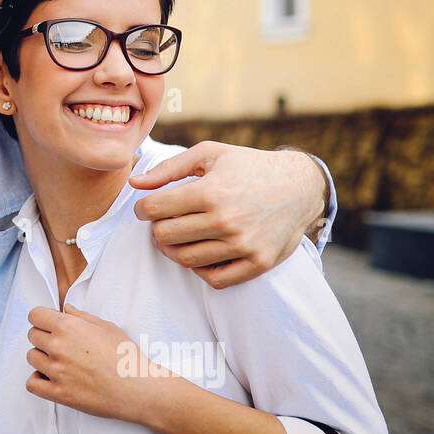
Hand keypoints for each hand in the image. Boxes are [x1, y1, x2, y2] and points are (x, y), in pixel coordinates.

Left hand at [24, 305, 163, 422]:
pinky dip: (38, 380)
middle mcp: (58, 347)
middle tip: (61, 345)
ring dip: (42, 358)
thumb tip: (66, 309)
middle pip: (32, 336)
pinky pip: (32, 383)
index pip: (35, 315)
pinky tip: (52, 378)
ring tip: (61, 362)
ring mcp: (56, 371)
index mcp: (68, 327)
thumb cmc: (126, 357)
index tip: (49, 325)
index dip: (42, 319)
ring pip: (31, 358)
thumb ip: (81, 317)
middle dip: (44, 337)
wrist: (138, 388)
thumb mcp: (107, 327)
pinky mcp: (58, 393)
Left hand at [128, 141, 327, 287]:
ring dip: (174, 250)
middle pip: (166, 236)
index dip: (142, 209)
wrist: (300, 186)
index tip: (146, 208)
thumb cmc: (248, 166)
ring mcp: (243, 245)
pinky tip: (201, 252)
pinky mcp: (258, 263)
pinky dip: (201, 270)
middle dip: (157, 228)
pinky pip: (215, 279)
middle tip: (163, 222)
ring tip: (178, 237)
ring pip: (186, 259)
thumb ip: (168, 168)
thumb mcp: (209, 154)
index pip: (154, 210)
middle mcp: (226, 220)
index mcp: (210, 191)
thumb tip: (134, 184)